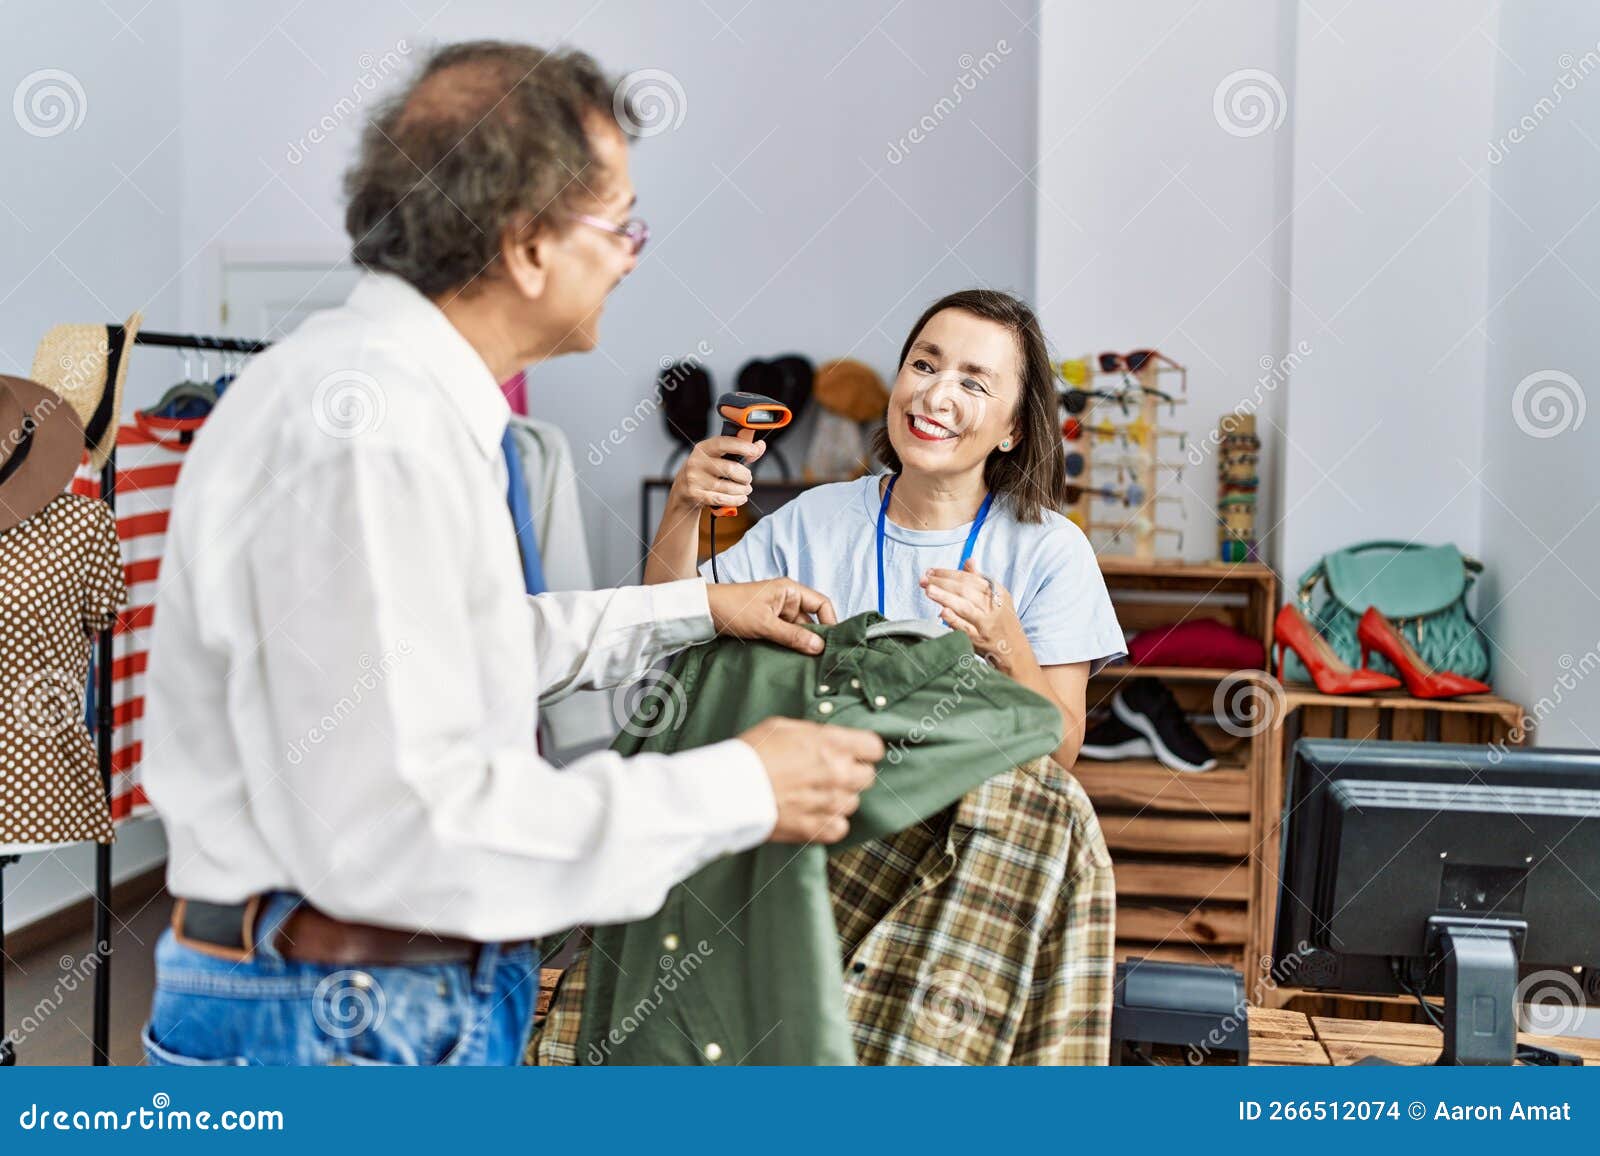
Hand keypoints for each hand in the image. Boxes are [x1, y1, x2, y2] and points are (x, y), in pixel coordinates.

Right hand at [670, 435, 766, 511]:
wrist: (683, 490)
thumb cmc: (706, 470)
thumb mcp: (719, 456)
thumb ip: (741, 449)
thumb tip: (760, 445)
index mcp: (704, 448)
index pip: (724, 443)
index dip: (742, 446)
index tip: (755, 451)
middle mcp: (696, 462)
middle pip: (730, 469)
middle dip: (745, 476)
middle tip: (748, 479)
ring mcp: (694, 479)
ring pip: (728, 487)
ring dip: (742, 490)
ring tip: (745, 489)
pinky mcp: (695, 495)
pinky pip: (722, 499)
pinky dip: (735, 500)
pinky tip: (740, 498)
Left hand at [706, 577, 836, 654]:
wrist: (704, 612)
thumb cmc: (733, 609)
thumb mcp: (765, 624)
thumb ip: (793, 635)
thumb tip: (819, 647)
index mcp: (790, 591)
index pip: (822, 604)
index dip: (830, 622)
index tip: (833, 643)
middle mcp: (787, 600)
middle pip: (812, 620)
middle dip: (816, 638)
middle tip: (822, 660)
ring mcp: (778, 613)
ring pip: (799, 631)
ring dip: (802, 645)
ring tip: (808, 663)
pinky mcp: (769, 625)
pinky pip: (787, 636)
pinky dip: (790, 646)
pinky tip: (793, 659)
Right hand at [739, 717, 882, 843]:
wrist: (727, 789)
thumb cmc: (750, 753)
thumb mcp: (782, 726)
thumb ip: (813, 734)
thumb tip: (825, 740)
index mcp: (831, 743)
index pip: (874, 747)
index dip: (864, 750)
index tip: (854, 753)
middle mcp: (837, 773)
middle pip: (868, 777)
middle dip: (852, 774)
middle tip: (828, 774)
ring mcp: (828, 803)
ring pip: (853, 803)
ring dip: (838, 799)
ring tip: (813, 795)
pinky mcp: (815, 828)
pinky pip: (840, 828)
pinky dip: (829, 824)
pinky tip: (813, 815)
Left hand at [921, 559, 1028, 671]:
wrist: (1016, 653)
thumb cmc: (1002, 623)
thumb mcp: (998, 599)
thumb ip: (980, 580)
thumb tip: (968, 561)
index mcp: (997, 594)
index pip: (970, 579)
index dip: (949, 573)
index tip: (932, 571)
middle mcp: (993, 608)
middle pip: (965, 591)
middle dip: (942, 583)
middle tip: (924, 579)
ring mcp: (986, 625)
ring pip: (965, 607)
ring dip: (945, 597)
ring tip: (929, 590)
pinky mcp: (980, 640)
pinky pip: (965, 628)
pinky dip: (954, 620)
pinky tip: (942, 612)